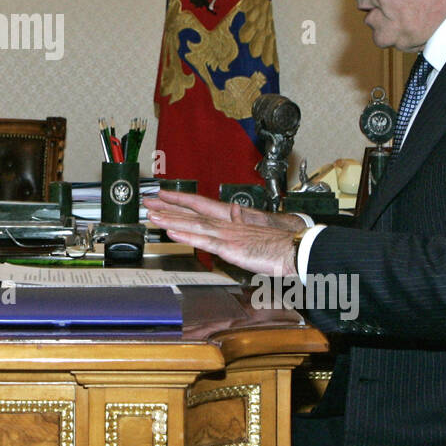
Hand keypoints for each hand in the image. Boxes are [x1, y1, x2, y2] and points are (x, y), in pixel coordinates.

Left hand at [144, 190, 300, 276]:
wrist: (296, 249)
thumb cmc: (281, 244)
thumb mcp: (258, 232)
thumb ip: (242, 227)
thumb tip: (234, 219)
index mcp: (233, 219)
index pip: (201, 206)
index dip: (181, 201)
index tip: (164, 196)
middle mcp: (227, 223)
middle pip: (192, 213)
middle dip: (168, 208)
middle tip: (148, 203)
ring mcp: (227, 234)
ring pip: (194, 224)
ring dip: (171, 219)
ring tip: (152, 215)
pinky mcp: (230, 247)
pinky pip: (204, 241)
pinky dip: (186, 235)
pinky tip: (171, 231)